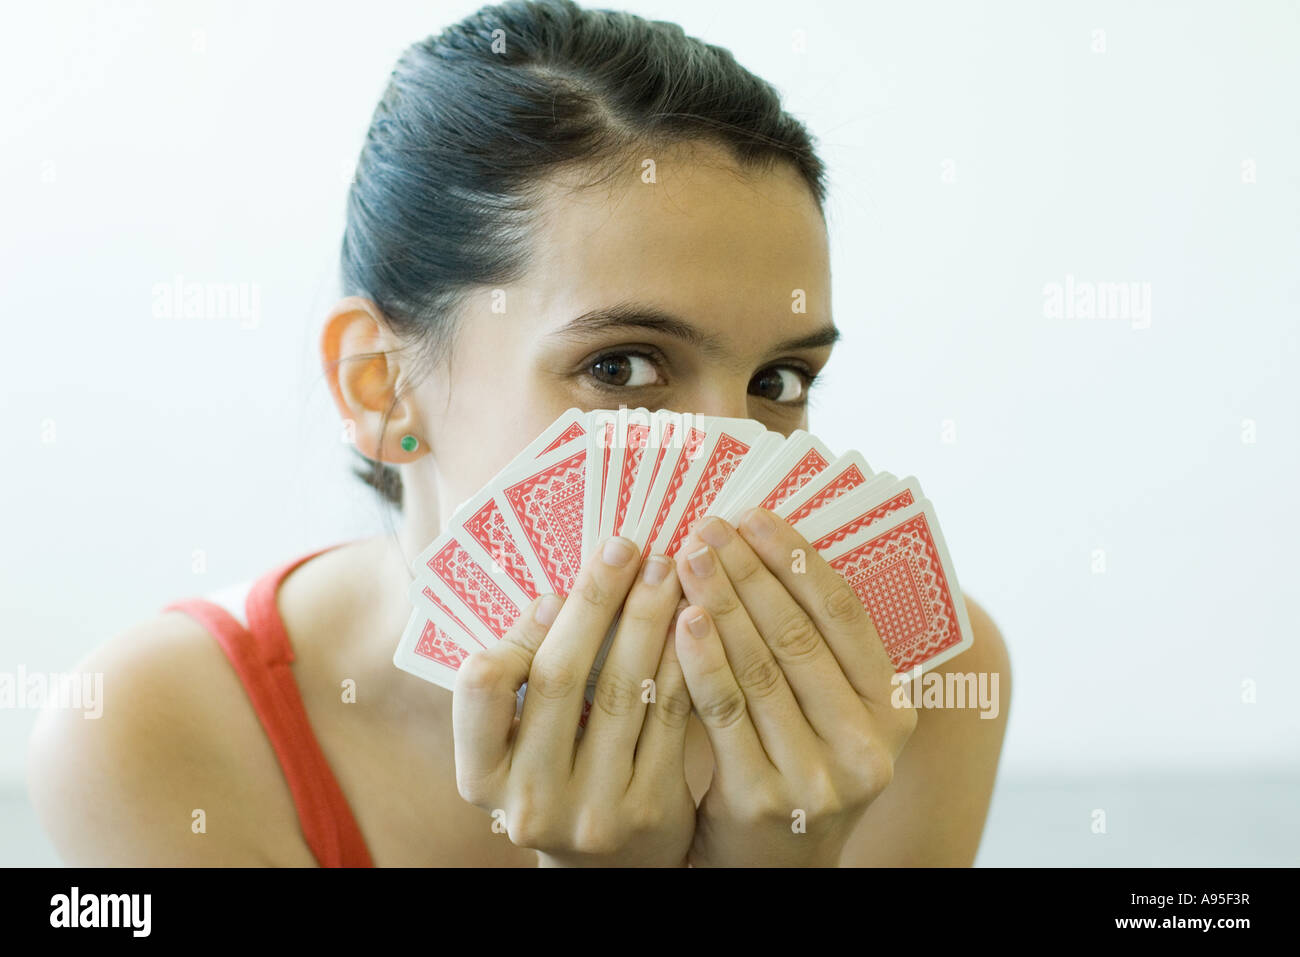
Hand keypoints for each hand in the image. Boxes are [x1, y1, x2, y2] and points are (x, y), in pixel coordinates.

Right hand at [452, 536, 695, 866]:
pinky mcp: (651, 810)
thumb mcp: (521, 747)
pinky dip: (681, 660)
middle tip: (625, 547)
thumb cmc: (561, 781)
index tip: (555, 590)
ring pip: (624, 690)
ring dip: (647, 618)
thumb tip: (560, 598)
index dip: (519, 630)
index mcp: (482, 775)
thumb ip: (529, 683)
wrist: (611, 872)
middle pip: (561, 676)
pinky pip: (670, 716)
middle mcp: (530, 799)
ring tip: (666, 569)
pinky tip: (694, 620)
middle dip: (595, 602)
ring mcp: (593, 810)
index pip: (480, 686)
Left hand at [671, 508, 917, 866]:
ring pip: (760, 667)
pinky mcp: (765, 797)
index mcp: (893, 709)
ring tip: (689, 557)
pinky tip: (681, 619)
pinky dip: (702, 659)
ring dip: (721, 602)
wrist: (769, 866)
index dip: (797, 560)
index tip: (755, 516)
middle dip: (748, 572)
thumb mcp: (828, 714)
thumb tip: (767, 546)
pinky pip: (726, 712)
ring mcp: (819, 775)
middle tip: (708, 526)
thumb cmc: (791, 764)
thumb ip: (815, 649)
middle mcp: (868, 744)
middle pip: (798, 635)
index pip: (845, 615)